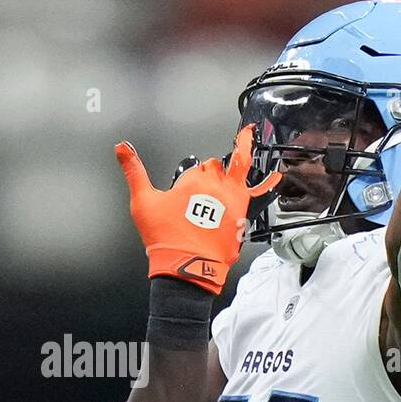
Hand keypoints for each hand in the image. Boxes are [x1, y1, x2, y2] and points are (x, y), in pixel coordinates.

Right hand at [114, 124, 279, 293]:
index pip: (195, 167)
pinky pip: (261, 192)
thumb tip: (122, 147)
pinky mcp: (242, 213)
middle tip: (200, 194)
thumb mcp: (143, 202)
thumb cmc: (165, 238)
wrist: (185, 267)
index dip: (190, 179)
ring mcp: (232, 197)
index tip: (184, 196)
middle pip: (216, 166)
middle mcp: (215, 183)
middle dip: (211, 172)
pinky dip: (270, 181)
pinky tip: (278, 173)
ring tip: (249, 134)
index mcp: (192, 179)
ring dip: (243, 150)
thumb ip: (133, 171)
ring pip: (239, 167)